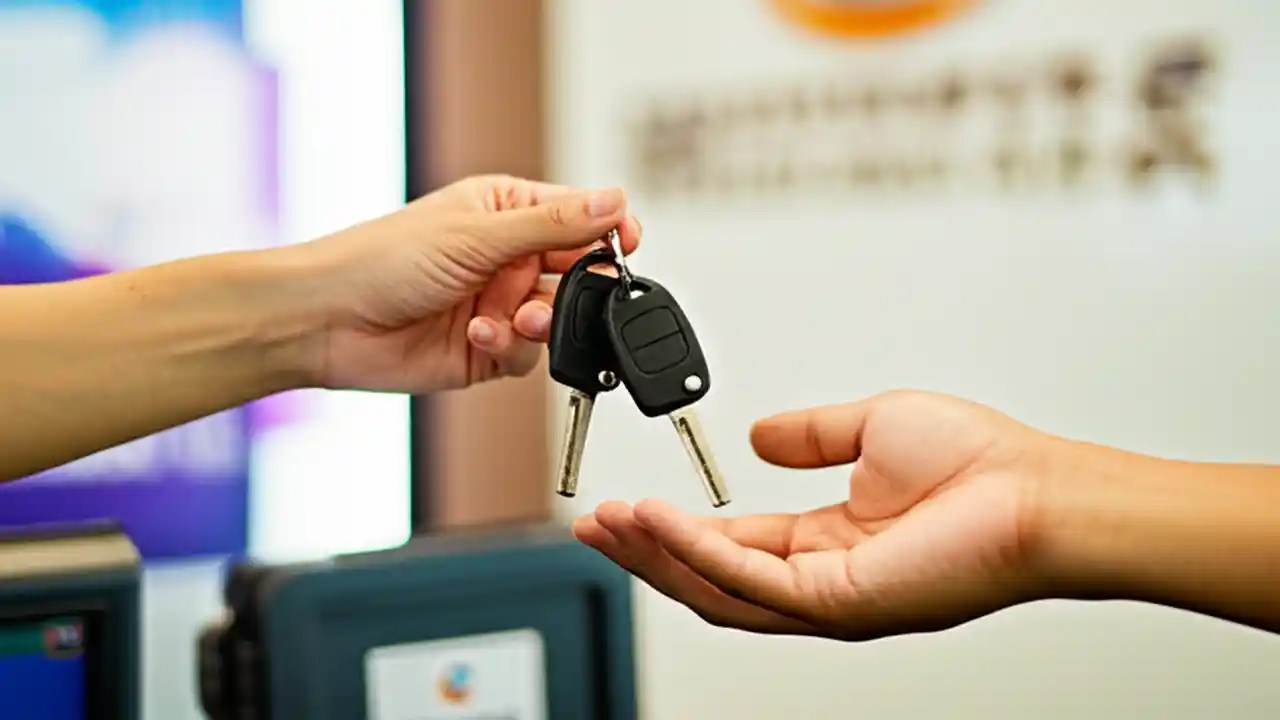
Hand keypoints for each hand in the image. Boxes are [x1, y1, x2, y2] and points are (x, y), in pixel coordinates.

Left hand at [298, 174, 639, 391]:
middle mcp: (506, 257)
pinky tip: (480, 335)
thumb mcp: (477, 234)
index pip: (579, 216)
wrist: (327, 322)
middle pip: (577, 273)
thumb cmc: (379, 260)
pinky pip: (528, 354)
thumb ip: (553, 224)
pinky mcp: (487, 350)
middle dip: (580, 286)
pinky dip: (512, 347)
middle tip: (581, 291)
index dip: (608, 229)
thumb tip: (615, 200)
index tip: (628, 242)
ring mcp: (499, 305)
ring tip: (518, 319)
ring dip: (543, 321)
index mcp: (506, 210)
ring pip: (557, 318)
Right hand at [574, 390, 1057, 640]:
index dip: (674, 527)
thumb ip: (809, 434)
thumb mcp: (871, 427)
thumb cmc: (983, 465)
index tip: (628, 504)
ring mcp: (829, 598)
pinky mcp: (837, 600)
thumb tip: (758, 435)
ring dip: (655, 555)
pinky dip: (692, 548)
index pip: (733, 544)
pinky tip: (654, 520)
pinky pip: (746, 577)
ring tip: (607, 524)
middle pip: (711, 578)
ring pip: (717, 588)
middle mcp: (823, 580)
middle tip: (594, 526)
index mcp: (830, 543)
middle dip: (646, 553)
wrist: (1038, 491)